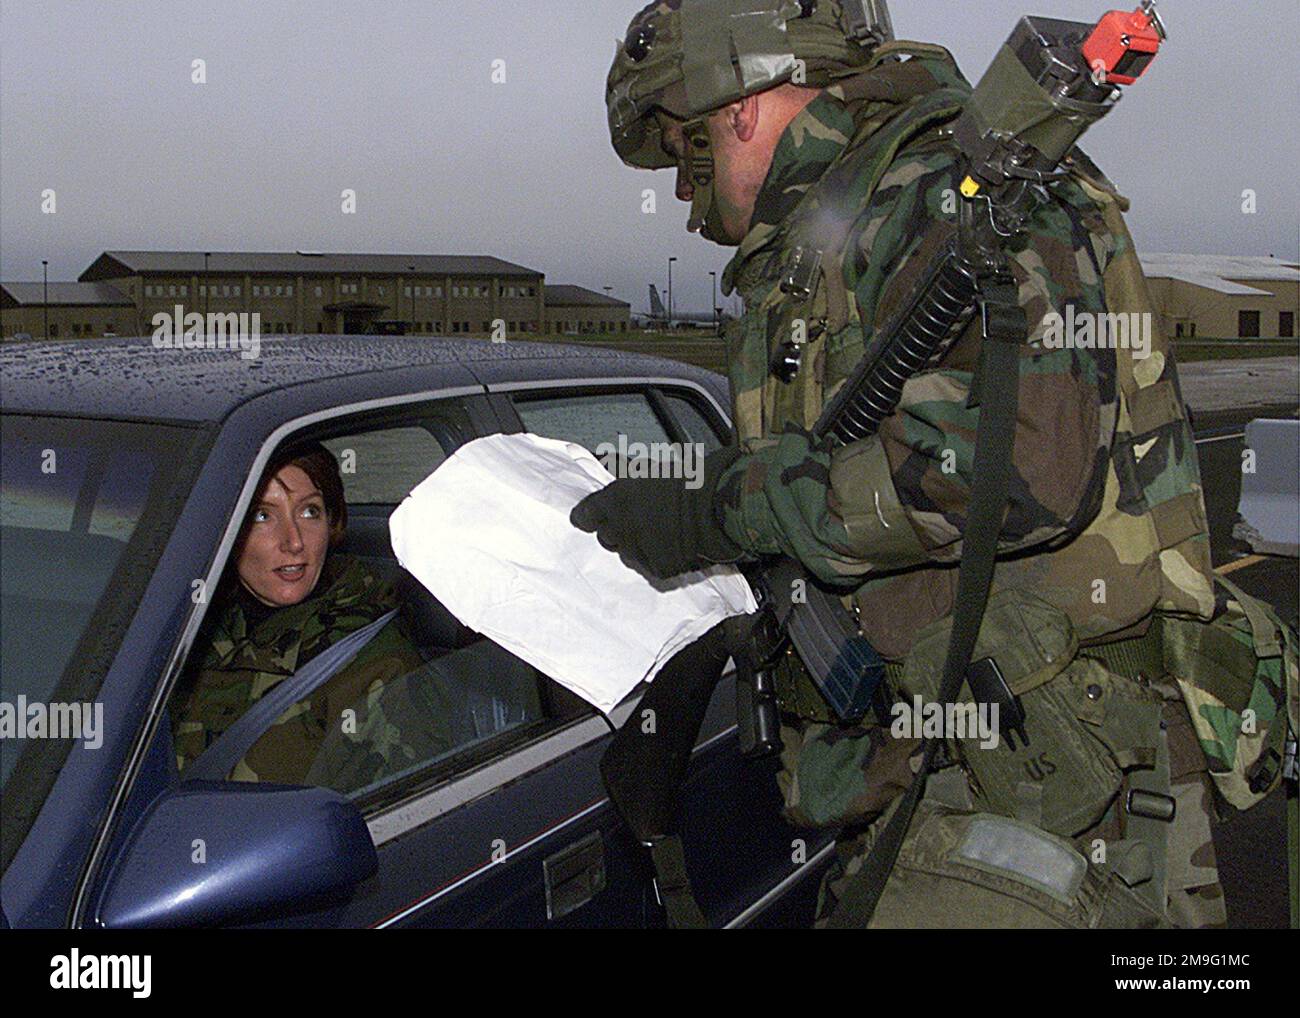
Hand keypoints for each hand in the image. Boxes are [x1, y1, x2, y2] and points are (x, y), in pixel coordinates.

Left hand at [570, 447, 745, 578]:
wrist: (717, 505)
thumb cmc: (688, 481)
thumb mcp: (648, 468)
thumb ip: (621, 472)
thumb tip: (606, 463)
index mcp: (614, 500)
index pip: (583, 517)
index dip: (589, 516)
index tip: (593, 515)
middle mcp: (620, 529)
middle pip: (605, 537)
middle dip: (618, 530)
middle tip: (640, 520)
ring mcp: (638, 551)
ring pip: (627, 554)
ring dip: (637, 545)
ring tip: (660, 531)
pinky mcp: (658, 568)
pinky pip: (650, 566)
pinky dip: (659, 558)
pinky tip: (673, 544)